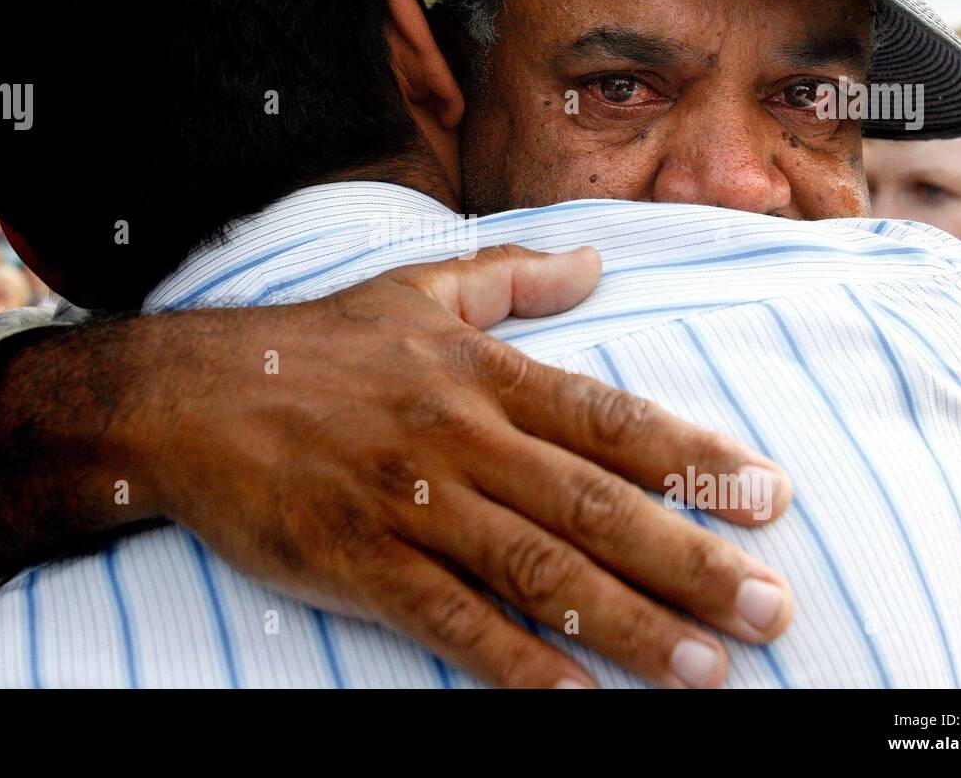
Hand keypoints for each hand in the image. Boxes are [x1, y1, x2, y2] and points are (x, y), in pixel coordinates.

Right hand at [120, 245, 793, 688]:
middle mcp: (458, 435)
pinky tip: (578, 698)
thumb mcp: (417, 287)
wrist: (187, 397)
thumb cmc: (315, 344)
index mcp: (481, 371)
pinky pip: (448, 619)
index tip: (769, 496)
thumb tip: (596, 261)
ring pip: (536, 569)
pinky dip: (516, 663)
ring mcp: (408, 501)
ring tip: (708, 668)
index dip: (696, 458)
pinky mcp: (356, 561)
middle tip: (773, 610)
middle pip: (594, 504)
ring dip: (627, 623)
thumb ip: (515, 276)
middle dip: (691, 561)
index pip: (610, 418)